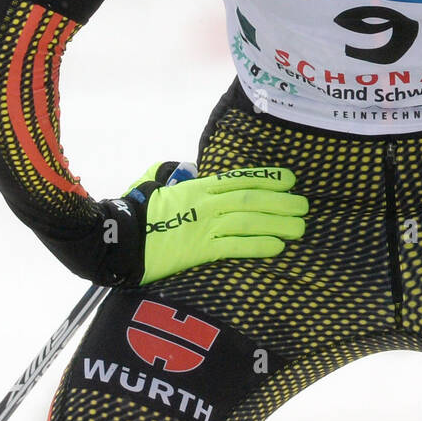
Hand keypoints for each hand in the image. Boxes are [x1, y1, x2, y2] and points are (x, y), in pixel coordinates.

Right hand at [117, 161, 307, 284]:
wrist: (117, 238)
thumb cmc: (136, 212)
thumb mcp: (157, 185)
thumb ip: (175, 176)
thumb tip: (187, 170)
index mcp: (198, 186)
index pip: (240, 179)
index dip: (268, 178)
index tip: (290, 180)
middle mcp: (206, 203)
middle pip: (251, 199)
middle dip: (281, 201)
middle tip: (304, 206)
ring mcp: (204, 226)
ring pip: (249, 221)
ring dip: (278, 223)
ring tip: (300, 227)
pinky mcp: (199, 250)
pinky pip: (235, 246)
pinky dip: (258, 245)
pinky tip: (277, 247)